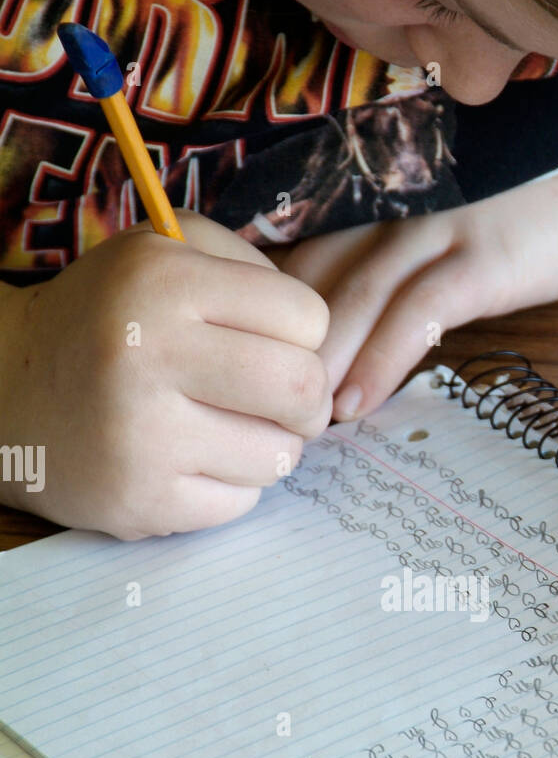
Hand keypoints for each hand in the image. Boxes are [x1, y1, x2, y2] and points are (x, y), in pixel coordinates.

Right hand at [0, 211, 330, 538]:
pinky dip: (229, 487)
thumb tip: (326, 339)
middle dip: (308, 403)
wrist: (7, 389)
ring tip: (226, 429)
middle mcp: (150, 354)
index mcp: (164, 283)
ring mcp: (143, 436)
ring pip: (278, 456)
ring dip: (268, 448)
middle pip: (304, 390)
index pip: (308, 318)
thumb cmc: (108, 319)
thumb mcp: (163, 254)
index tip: (276, 346)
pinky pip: (239, 503)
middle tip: (283, 404)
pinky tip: (191, 462)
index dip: (304, 337)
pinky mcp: (141, 500)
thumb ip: (248, 270)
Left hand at [274, 149, 557, 420]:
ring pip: (354, 298)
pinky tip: (358, 402)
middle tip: (252, 413)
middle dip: (279, 351)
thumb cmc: (511, 234)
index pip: (292, 265)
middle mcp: (388, 216)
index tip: (238, 375)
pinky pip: (416, 313)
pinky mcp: (479, 259)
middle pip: (310, 283)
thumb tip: (328, 352)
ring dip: (320, 365)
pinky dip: (381, 358)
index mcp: (370, 214)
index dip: (260, 322)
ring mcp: (434, 233)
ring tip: (295, 421)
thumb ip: (381, 283)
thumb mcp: (432, 252)